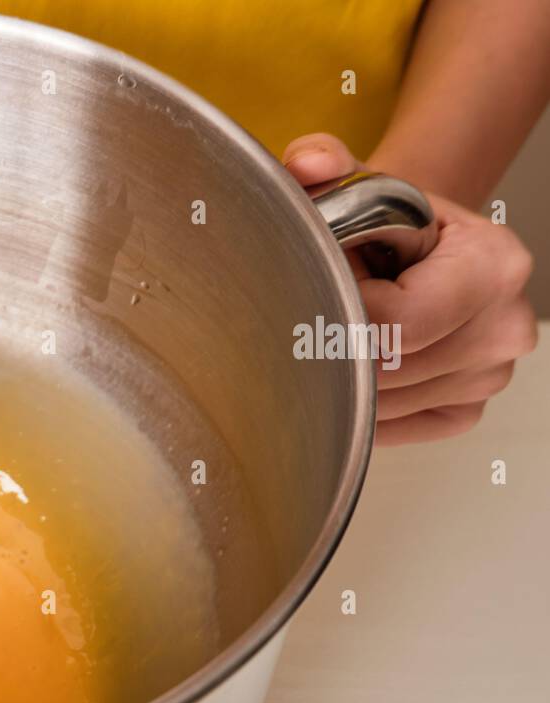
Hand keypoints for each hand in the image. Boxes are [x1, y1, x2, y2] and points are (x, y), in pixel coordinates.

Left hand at [282, 133, 536, 445]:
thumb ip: (322, 164)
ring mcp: (489, 377)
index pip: (393, 324)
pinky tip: (356, 363)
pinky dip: (358, 403)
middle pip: (385, 371)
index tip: (331, 279)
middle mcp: (505, 327)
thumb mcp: (352, 183)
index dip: (340, 308)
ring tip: (347, 326)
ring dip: (341, 373)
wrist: (409, 251)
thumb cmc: (382, 223)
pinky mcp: (464, 412)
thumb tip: (308, 163)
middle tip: (329, 306)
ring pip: (380, 405)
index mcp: (493, 266)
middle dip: (335, 342)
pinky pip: (391, 427)